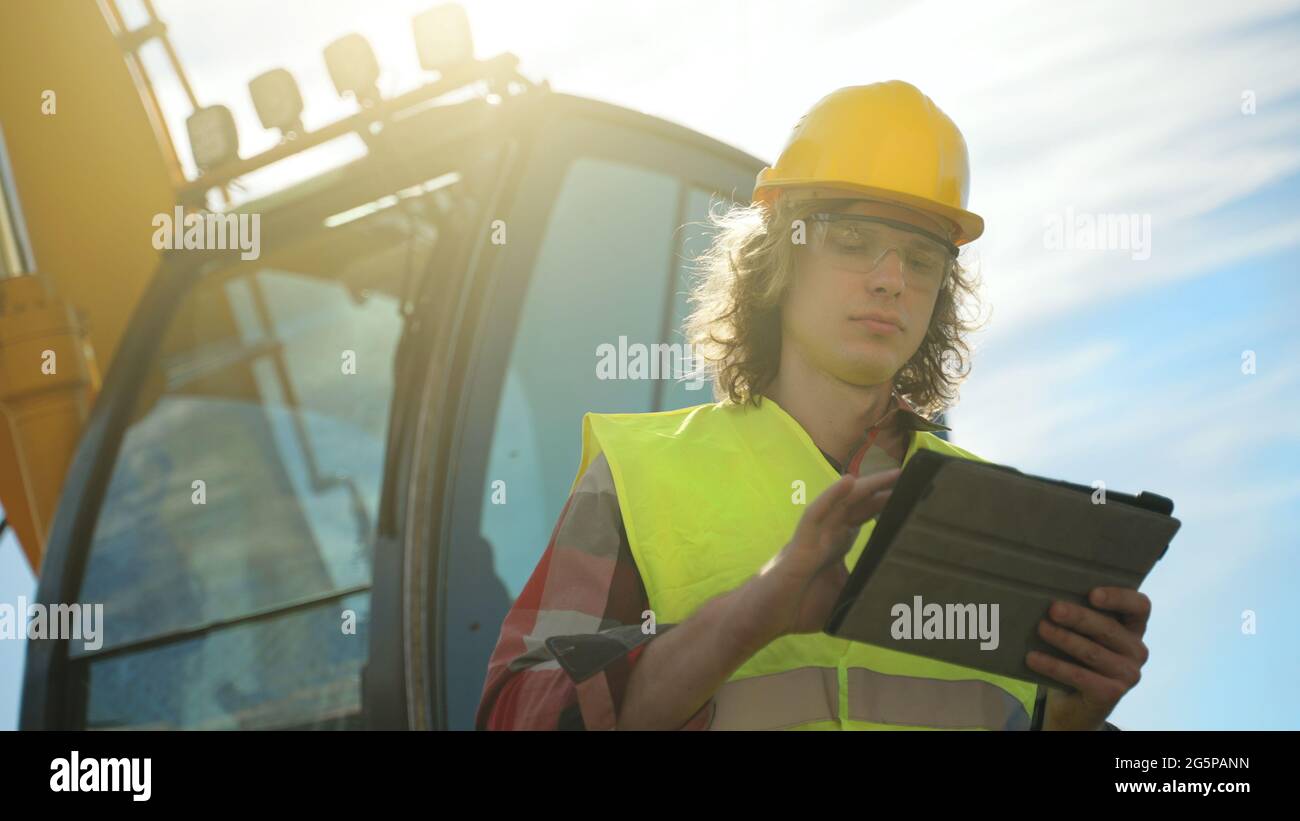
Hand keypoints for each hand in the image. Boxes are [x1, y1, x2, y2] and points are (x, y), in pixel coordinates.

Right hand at [738, 468, 899, 643]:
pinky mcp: (799, 545)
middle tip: (909, 475)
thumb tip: (895, 590)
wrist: (761, 620)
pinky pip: (816, 515)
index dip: (884, 503)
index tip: (909, 491)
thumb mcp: (841, 598)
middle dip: (881, 490)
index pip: (863, 517)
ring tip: (890, 474)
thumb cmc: (795, 608)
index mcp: (835, 545)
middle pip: (856, 505)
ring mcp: (812, 537)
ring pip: (840, 503)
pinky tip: (848, 481)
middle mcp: (825, 535)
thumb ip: (862, 588)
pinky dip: (831, 497)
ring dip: (865, 486)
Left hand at [1027, 586, 1151, 729]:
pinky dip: (1054, 665)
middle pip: (1109, 628)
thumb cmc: (1076, 657)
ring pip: (1093, 652)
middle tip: (1053, 609)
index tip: (1092, 594)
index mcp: (1134, 628)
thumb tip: (1048, 597)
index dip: (1119, 598)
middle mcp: (1137, 651)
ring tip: (1041, 628)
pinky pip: (1079, 676)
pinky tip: (1032, 658)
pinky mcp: (1112, 694)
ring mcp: (1128, 675)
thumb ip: (1078, 615)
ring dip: (1064, 639)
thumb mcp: (1082, 634)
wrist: (1075, 704)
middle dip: (1079, 617)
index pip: (1139, 606)